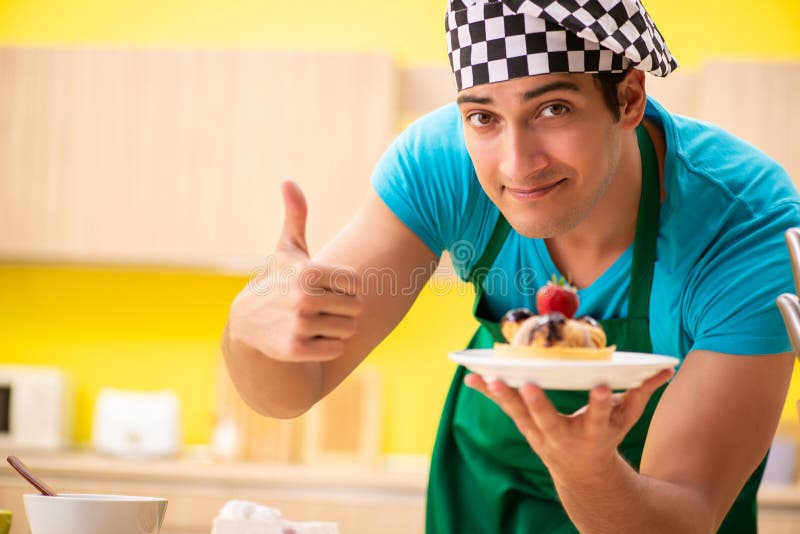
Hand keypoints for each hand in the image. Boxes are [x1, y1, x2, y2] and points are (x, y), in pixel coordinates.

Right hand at [227, 181, 362, 362]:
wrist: (247, 323)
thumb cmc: (277, 281)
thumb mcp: (287, 250)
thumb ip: (295, 216)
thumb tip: (288, 182)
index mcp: (309, 271)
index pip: (358, 284)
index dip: (346, 288)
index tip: (326, 288)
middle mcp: (304, 297)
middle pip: (356, 308)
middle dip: (343, 309)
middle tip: (321, 307)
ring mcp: (299, 324)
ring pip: (348, 329)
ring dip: (336, 328)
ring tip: (315, 322)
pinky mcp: (295, 349)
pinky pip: (335, 348)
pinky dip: (327, 346)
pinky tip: (309, 338)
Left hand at [465, 369, 673, 475]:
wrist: (581, 473)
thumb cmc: (605, 436)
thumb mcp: (626, 419)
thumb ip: (641, 393)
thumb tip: (667, 369)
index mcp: (593, 432)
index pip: (598, 417)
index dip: (599, 403)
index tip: (599, 388)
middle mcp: (564, 435)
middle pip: (549, 420)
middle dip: (539, 405)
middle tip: (528, 385)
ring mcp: (540, 433)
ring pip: (519, 414)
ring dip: (503, 397)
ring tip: (489, 378)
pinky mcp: (524, 427)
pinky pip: (504, 408)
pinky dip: (488, 393)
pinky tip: (471, 378)